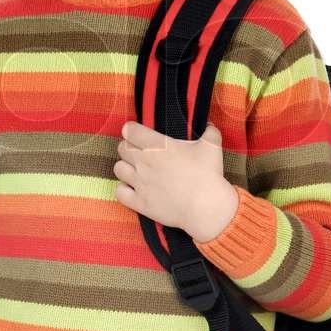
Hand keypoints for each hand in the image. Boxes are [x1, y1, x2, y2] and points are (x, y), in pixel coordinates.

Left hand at [114, 121, 238, 239]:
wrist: (206, 207)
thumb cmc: (208, 174)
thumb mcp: (212, 146)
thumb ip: (209, 131)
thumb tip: (209, 124)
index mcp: (157, 145)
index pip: (130, 130)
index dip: (131, 129)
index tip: (137, 132)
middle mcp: (143, 162)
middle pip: (122, 148)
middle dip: (128, 147)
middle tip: (140, 151)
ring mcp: (139, 183)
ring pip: (118, 168)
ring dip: (125, 167)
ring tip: (136, 169)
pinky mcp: (139, 202)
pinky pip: (119, 192)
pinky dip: (124, 189)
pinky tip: (134, 188)